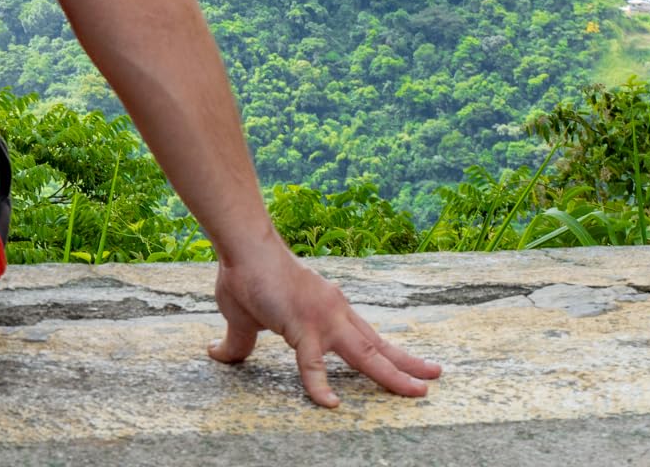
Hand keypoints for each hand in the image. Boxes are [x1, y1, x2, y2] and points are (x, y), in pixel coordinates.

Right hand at [209, 239, 441, 406]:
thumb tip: (214, 353)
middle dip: (407, 364)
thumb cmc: (244, 275)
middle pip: (377, 346)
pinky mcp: (302, 327)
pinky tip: (330, 404)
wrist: (243, 246)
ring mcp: (323, 320)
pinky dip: (320, 385)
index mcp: (327, 308)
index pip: (365, 335)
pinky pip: (312, 363)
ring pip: (366, 355)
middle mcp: (334, 313)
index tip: (404, 364)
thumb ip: (238, 342)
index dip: (385, 352)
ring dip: (394, 374)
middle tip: (435, 375)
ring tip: (420, 391)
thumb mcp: (243, 318)